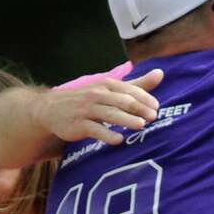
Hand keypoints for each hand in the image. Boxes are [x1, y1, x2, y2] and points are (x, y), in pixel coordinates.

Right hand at [36, 70, 162, 145]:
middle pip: (122, 101)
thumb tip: (160, 73)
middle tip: (153, 117)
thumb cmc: (88, 100)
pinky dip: (106, 134)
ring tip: (141, 126)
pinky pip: (95, 130)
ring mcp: (87, 110)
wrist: (52, 110)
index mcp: (107, 85)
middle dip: (139, 108)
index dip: (145, 98)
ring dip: (126, 120)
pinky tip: (118, 140)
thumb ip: (136, 84)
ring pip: (110, 114)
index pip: (130, 90)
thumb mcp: (111, 89)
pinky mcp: (79, 125)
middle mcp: (98, 95)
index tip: (156, 108)